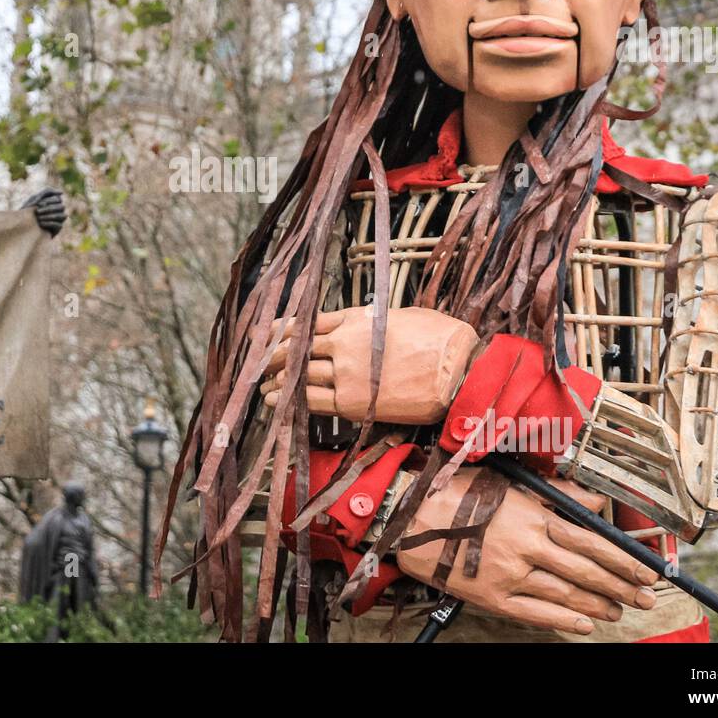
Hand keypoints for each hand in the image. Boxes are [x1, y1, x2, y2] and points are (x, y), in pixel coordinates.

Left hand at [22, 187, 65, 236]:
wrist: (21, 226)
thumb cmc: (28, 210)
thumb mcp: (35, 198)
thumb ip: (47, 192)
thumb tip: (62, 193)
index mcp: (54, 202)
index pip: (58, 199)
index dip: (49, 201)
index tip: (38, 204)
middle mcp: (59, 211)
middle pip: (61, 207)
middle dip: (49, 209)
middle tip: (37, 211)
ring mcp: (59, 220)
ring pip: (63, 216)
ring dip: (50, 216)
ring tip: (38, 218)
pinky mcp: (57, 229)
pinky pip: (59, 225)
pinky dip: (49, 223)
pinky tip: (40, 224)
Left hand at [258, 306, 477, 423]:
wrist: (459, 370)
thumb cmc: (439, 339)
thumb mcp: (401, 316)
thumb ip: (372, 321)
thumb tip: (360, 323)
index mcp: (356, 319)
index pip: (309, 322)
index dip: (285, 330)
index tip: (269, 334)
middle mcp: (344, 343)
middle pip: (297, 348)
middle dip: (274, 356)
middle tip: (258, 362)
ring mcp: (346, 373)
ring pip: (300, 374)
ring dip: (277, 380)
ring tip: (263, 385)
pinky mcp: (353, 402)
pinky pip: (313, 400)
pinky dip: (290, 400)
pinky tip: (276, 401)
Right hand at [397, 467, 660, 634]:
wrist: (409, 516)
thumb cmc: (456, 493)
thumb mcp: (510, 482)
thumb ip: (556, 492)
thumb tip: (595, 498)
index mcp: (531, 516)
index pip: (589, 540)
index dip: (621, 557)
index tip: (644, 567)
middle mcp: (524, 547)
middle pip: (584, 571)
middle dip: (620, 585)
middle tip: (645, 596)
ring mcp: (508, 575)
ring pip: (564, 594)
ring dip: (597, 604)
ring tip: (619, 609)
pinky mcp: (491, 595)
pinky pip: (534, 612)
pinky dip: (562, 619)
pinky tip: (582, 622)